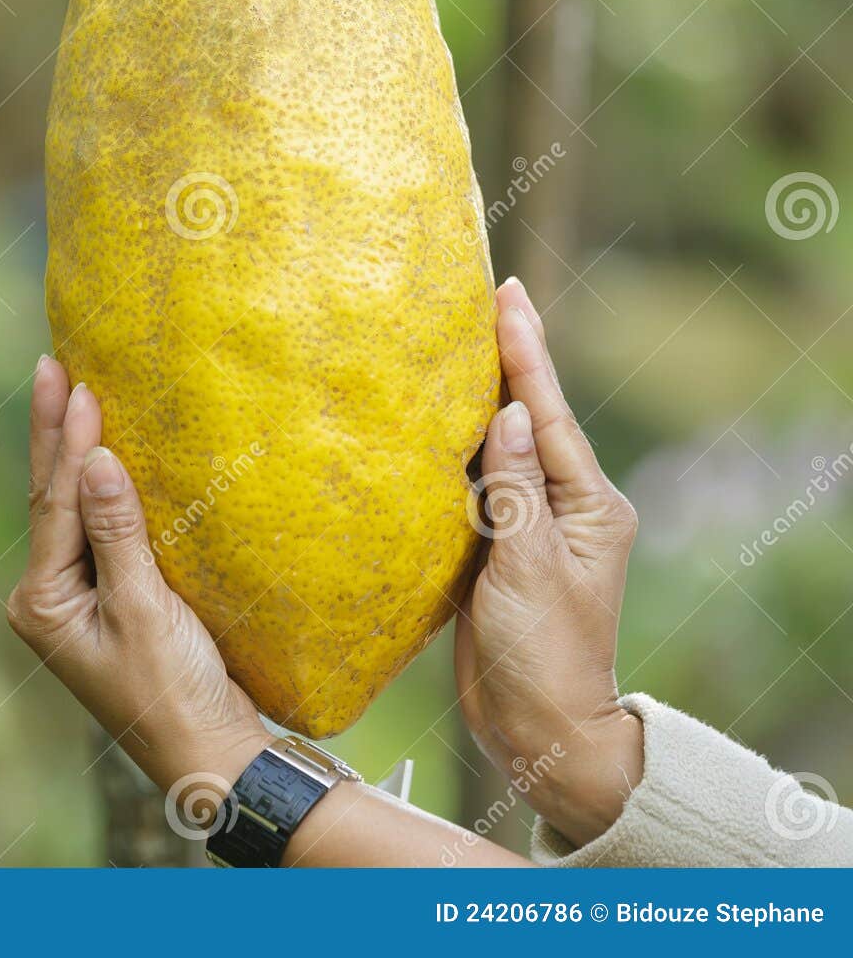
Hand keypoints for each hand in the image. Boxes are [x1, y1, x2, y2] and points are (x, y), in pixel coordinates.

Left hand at [7, 356, 270, 800]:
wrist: (210, 753)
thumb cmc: (175, 694)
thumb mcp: (145, 610)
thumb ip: (120, 533)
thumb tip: (98, 460)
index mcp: (41, 604)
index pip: (53, 505)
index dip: (66, 442)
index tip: (76, 383)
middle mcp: (48, 598)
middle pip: (52, 499)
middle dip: (53, 433)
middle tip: (52, 364)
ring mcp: (77, 598)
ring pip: (74, 510)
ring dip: (76, 453)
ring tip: (71, 389)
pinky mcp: (110, 597)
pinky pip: (103, 529)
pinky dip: (105, 488)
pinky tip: (109, 450)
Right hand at [455, 277, 644, 845]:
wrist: (539, 730)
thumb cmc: (545, 657)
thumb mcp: (530, 570)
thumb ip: (517, 491)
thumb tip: (516, 413)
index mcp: (589, 505)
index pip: (551, 414)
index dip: (525, 353)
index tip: (508, 293)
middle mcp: (565, 506)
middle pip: (532, 417)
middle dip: (509, 358)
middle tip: (489, 294)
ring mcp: (531, 527)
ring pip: (501, 447)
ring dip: (478, 397)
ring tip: (453, 342)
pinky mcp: (497, 549)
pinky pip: (477, 485)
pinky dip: (456, 448)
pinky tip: (434, 422)